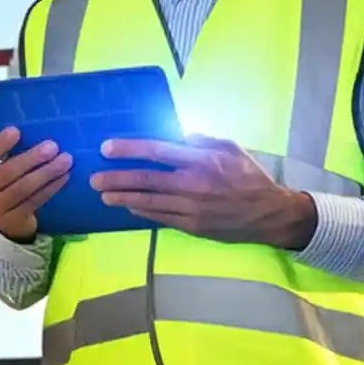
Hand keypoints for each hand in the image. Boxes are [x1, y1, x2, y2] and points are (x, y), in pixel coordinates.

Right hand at [0, 126, 71, 241]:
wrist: (2, 219)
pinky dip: (50, 188)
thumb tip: (32, 132)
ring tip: (65, 160)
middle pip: (6, 173)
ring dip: (46, 173)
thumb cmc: (0, 182)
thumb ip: (4, 152)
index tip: (17, 131)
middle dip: (31, 158)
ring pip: (22, 189)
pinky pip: (33, 202)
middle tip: (52, 146)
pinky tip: (63, 177)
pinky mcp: (11, 222)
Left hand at [90, 134, 316, 248]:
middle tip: (94, 178)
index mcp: (202, 161)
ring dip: (123, 198)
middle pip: (146, 180)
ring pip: (149, 202)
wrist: (269, 215)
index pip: (158, 152)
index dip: (130, 149)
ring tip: (103, 195)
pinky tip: (129, 207)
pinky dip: (143, 212)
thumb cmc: (249, 177)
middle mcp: (193, 185)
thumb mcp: (231, 148)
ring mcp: (191, 208)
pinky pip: (161, 218)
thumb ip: (203, 140)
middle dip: (117, 179)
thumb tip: (179, 137)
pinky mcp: (192, 227)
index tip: (107, 148)